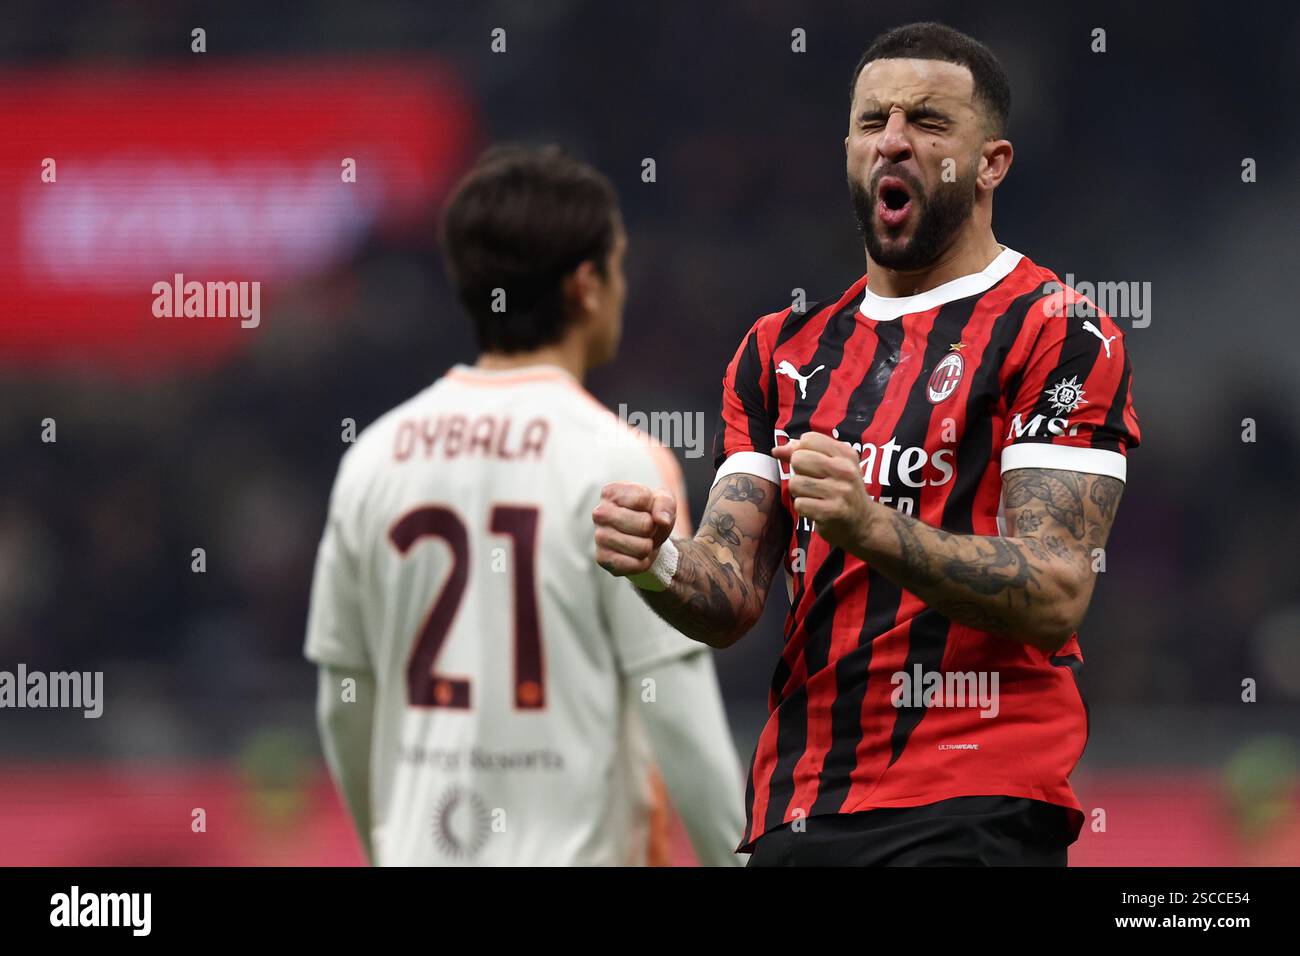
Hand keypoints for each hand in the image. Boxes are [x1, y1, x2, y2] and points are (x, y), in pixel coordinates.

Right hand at [592, 482, 676, 575]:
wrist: (643, 538)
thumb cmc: (650, 514)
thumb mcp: (663, 500)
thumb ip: (666, 504)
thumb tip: (662, 520)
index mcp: (611, 492)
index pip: (644, 498)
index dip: (654, 506)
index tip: (647, 509)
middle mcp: (600, 512)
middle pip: (645, 524)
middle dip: (653, 529)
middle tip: (646, 528)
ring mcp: (599, 536)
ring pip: (642, 547)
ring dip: (648, 546)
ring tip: (640, 540)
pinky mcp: (602, 558)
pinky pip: (634, 565)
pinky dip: (642, 562)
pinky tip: (634, 555)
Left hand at [771, 431, 872, 554]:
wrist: (863, 523)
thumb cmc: (840, 490)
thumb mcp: (830, 466)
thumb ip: (803, 453)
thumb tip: (777, 450)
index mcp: (845, 454)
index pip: (808, 439)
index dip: (801, 451)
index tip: (811, 465)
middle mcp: (845, 470)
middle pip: (798, 459)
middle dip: (798, 473)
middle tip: (813, 483)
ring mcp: (840, 491)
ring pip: (795, 483)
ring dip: (799, 493)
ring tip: (815, 497)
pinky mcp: (832, 512)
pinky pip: (799, 504)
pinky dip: (803, 508)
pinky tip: (816, 510)